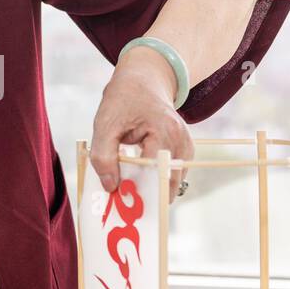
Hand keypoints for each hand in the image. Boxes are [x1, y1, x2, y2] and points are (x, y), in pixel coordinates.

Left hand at [90, 46, 193, 201]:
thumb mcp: (104, 125)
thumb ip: (103, 157)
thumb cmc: (122, 101)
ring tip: (132, 190)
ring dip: (153, 188)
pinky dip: (158, 179)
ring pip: (172, 182)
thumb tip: (112, 187)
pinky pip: (173, 174)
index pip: (155, 173)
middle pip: (168, 183)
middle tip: (127, 207)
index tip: (122, 202)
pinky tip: (141, 177)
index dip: (140, 190)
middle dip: (148, 196)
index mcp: (163, 132)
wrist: (142, 81)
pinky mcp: (185, 150)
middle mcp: (181, 140)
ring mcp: (186, 145)